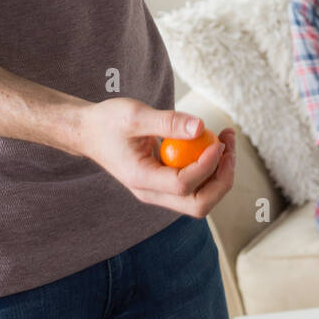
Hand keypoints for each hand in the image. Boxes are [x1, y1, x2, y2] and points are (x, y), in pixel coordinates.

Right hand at [80, 98, 234, 216]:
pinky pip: (194, 185)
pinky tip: (213, 142)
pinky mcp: (164, 183)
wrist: (89, 133)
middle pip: (198, 204)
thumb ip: (168, 122)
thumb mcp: (135, 115)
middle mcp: (151, 193)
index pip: (183, 184)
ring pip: (200, 198)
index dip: (206, 166)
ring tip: (226, 139)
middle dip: (222, 179)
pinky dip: (209, 168)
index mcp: (141, 179)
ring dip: (220, 173)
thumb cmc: (108, 121)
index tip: (218, 142)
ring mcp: (158, 191)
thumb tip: (201, 127)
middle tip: (229, 148)